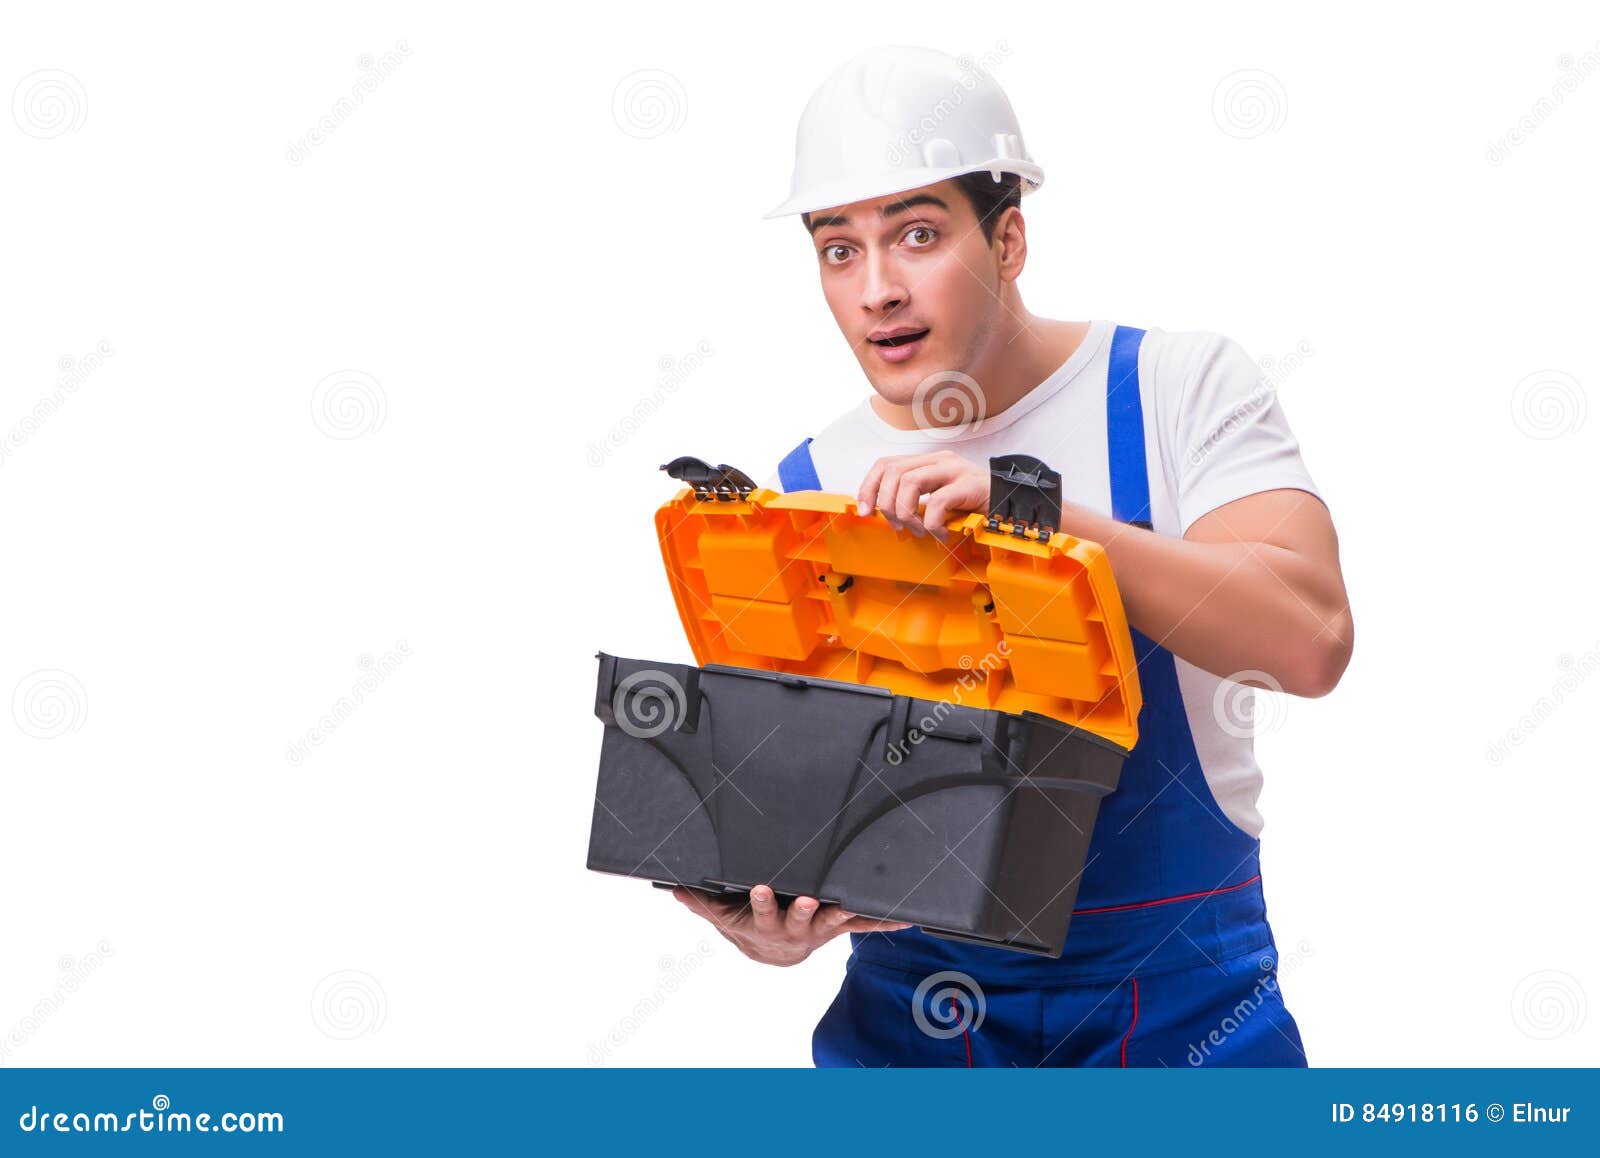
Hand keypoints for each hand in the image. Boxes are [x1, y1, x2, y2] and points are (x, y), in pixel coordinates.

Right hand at [671, 884, 912, 966]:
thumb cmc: (749, 926)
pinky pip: (865, 924)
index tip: (758, 887)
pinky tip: (908, 917)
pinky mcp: (840, 925)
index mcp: (767, 923)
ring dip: (848, 913)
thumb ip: (702, 902)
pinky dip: (885, 920)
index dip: (761, 901)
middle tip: (806, 898)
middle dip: (802, 909)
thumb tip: (675, 888)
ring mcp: (821, 928)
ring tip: (858, 904)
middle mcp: (796, 929)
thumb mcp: (724, 917)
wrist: (774, 953)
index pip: (761, 910)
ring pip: (835, 920)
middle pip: (800, 918)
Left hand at [856, 451, 988, 540]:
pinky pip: (938, 502)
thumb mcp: (939, 499)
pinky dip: (933, 524)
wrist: (1014, 504)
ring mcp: (955, 470)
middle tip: (897, 526)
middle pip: (894, 471)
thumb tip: (884, 514)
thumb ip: (916, 500)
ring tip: (919, 530)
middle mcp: (939, 461)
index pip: (887, 464)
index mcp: (929, 462)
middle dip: (886, 503)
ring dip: (907, 513)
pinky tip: (941, 534)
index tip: (864, 511)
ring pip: (911, 482)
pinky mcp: (969, 485)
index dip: (869, 487)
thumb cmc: (975, 506)